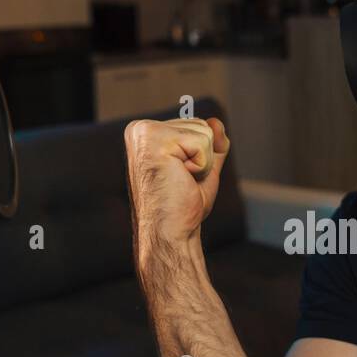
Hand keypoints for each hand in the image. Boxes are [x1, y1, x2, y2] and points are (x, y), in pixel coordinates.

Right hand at [124, 116, 229, 257]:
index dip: (199, 156)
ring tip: (179, 181)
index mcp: (145, 133)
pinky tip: (179, 179)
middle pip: (201, 125)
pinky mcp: (154, 141)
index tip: (179, 176)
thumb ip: (212, 145)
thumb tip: (217, 122)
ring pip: (204, 132)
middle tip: (180, 181)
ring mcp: (144, 132)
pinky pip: (202, 143)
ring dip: (201, 164)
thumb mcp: (203, 169)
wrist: (170, 234)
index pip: (194, 125)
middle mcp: (139, 128)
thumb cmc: (182, 207)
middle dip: (202, 158)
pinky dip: (201, 167)